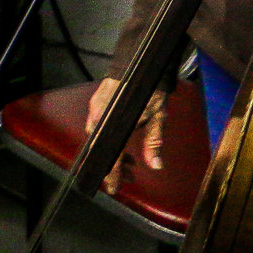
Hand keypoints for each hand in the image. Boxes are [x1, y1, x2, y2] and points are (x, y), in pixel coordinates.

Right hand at [86, 76, 167, 195]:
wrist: (138, 63)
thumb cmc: (149, 91)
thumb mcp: (157, 118)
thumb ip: (153, 143)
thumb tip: (155, 166)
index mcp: (116, 127)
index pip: (113, 159)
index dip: (113, 176)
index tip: (113, 189)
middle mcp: (100, 121)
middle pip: (102, 152)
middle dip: (115, 167)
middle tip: (130, 177)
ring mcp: (95, 113)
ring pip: (100, 141)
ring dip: (114, 153)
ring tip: (131, 160)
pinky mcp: (94, 106)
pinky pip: (97, 129)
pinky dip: (108, 140)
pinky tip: (121, 142)